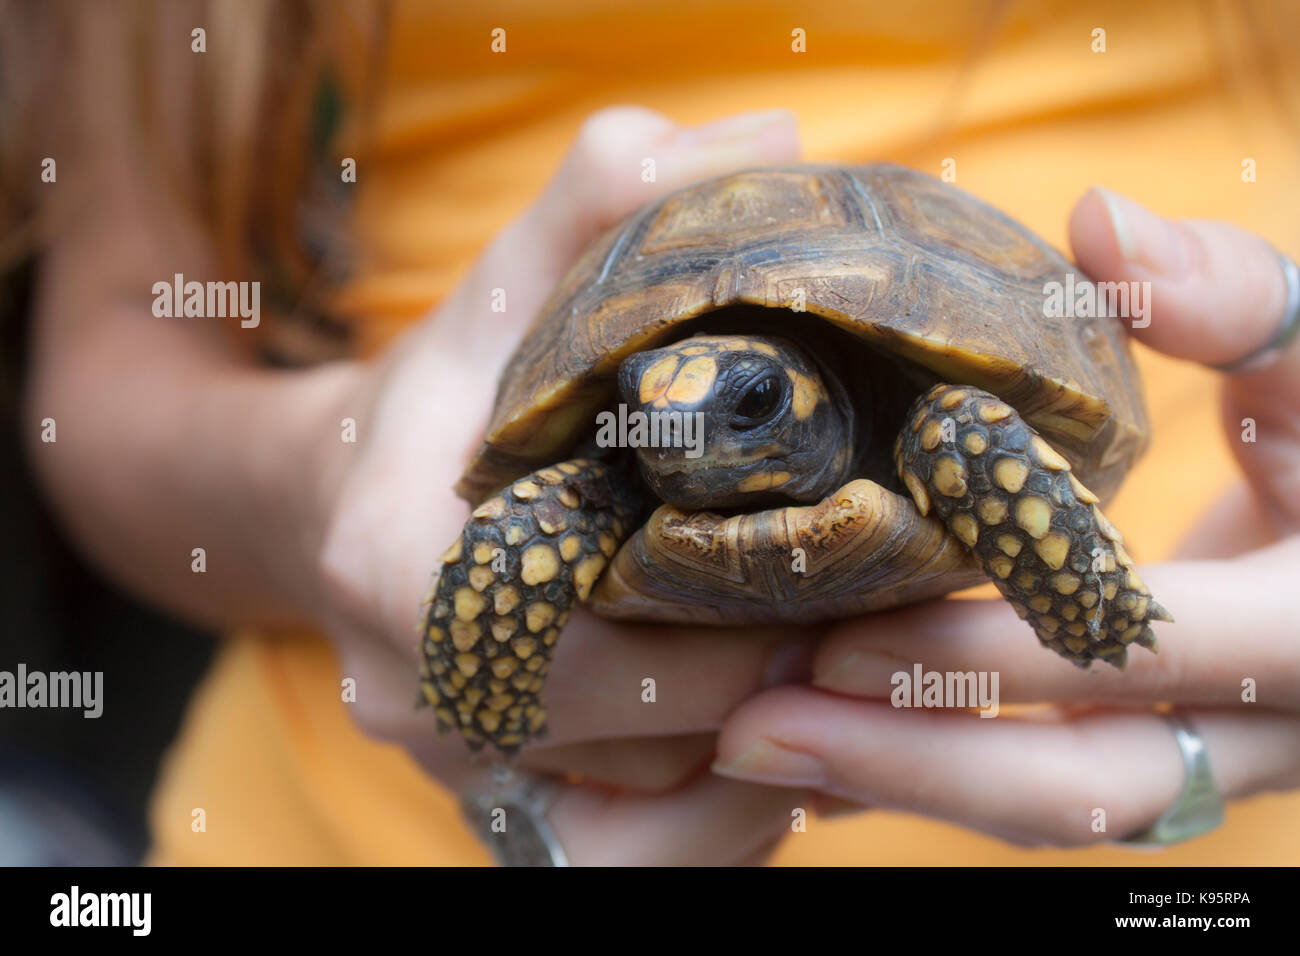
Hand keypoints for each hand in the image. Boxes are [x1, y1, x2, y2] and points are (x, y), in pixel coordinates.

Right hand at [316, 106, 818, 861]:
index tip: (844, 581)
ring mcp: (467, 770)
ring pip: (657, 815)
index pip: (587, 650)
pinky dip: (740, 805)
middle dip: (779, 688)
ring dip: (776, 758)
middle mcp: (423, 700)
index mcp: (400, 578)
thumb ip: (608, 203)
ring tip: (868, 675)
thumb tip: (770, 148)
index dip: (732, 631)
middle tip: (895, 625)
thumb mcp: (508, 284)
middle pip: (641, 741)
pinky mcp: (511, 806)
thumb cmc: (443, 397)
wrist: (357, 502)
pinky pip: (650, 849)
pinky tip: (799, 723)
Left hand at [712, 190, 1299, 846]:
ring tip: (760, 742)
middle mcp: (1264, 726)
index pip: (1136, 655)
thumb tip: (1103, 221)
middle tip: (756, 731)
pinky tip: (825, 749)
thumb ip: (1236, 298)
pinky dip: (931, 774)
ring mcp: (1205, 756)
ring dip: (902, 782)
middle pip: (1082, 783)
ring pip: (1052, 806)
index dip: (986, 658)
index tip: (836, 640)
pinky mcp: (1156, 755)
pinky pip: (1040, 787)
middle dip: (910, 764)